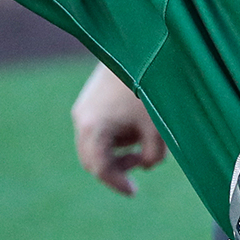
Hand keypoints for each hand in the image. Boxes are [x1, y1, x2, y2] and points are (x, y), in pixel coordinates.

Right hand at [71, 64, 166, 196]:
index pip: (100, 169)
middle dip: (115, 169)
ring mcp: (83, 109)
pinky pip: (98, 129)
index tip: (133, 191)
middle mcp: (82, 120)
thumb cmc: (149, 89)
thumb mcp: (157, 128)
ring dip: (117, 150)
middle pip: (92, 160)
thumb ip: (153, 156)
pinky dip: (115, 136)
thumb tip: (145, 166)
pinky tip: (136, 124)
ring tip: (143, 139)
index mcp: (94, 129)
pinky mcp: (89, 100)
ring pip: (95, 145)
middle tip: (136, 170)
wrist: (138, 48)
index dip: (117, 183)